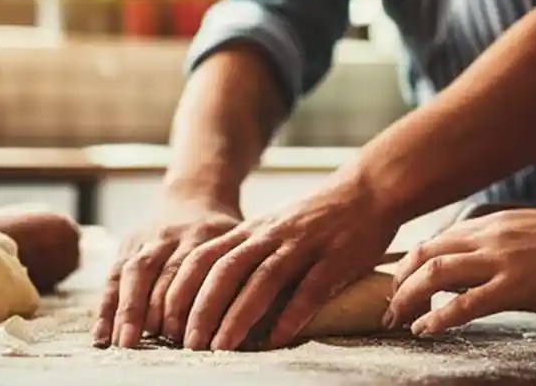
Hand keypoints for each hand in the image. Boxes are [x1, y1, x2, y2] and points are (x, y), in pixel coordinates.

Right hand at [93, 198, 242, 347]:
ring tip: (125, 342)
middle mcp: (173, 234)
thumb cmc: (227, 230)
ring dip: (128, 310)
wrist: (197, 192)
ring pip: (134, 273)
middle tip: (159, 341)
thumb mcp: (244, 239)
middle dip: (158, 309)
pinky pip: (114, 277)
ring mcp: (147, 238)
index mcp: (206, 233)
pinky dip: (106, 308)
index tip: (192, 335)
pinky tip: (102, 335)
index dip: (191, 302)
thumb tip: (260, 314)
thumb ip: (250, 271)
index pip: (195, 268)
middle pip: (161, 272)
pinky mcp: (129, 245)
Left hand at [163, 179, 399, 350]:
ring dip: (239, 315)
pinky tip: (278, 338)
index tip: (167, 321)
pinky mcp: (336, 257)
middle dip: (203, 308)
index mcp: (253, 230)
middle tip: (189, 343)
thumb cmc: (318, 217)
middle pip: (226, 270)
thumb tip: (215, 300)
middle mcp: (272, 235)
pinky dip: (292, 313)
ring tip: (223, 347)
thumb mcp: (275, 228)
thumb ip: (248, 257)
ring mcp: (304, 245)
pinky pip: (311, 288)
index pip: (205, 257)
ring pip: (263, 279)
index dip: (182, 289)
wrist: (369, 188)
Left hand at [387, 210, 535, 335]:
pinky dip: (437, 317)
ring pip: (435, 273)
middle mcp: (492, 235)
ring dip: (409, 297)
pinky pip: (464, 304)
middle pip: (427, 252)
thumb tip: (483, 266)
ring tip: (398, 319)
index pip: (440, 238)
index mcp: (498, 223)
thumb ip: (506, 246)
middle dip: (400, 280)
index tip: (401, 282)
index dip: (413, 261)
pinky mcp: (517, 286)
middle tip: (390, 306)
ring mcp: (503, 259)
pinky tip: (426, 330)